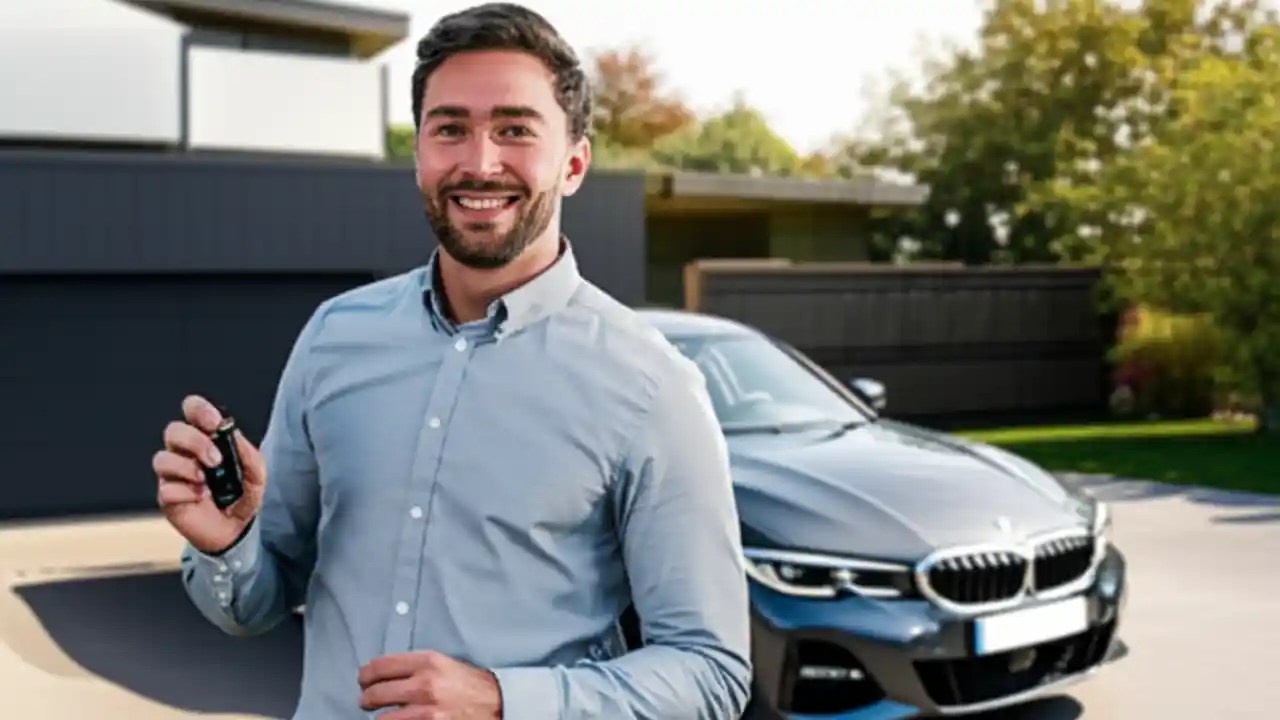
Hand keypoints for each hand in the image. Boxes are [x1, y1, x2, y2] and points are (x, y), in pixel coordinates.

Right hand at [151, 394, 266, 553]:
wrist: (234, 533)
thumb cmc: (241, 499)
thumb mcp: (257, 478)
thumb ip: (250, 457)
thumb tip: (235, 436)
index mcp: (206, 440)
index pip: (192, 411)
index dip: (198, 409)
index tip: (214, 421)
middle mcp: (185, 453)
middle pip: (173, 430)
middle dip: (194, 441)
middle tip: (215, 460)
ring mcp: (173, 475)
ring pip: (162, 458)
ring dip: (186, 467)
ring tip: (204, 481)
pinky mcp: (167, 497)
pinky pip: (166, 488)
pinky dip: (184, 492)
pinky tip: (198, 498)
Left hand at [357, 650, 502, 718]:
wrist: (497, 704)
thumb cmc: (468, 684)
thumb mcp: (443, 664)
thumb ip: (414, 667)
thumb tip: (381, 674)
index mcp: (427, 662)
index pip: (379, 667)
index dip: (365, 675)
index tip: (363, 680)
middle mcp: (425, 685)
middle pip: (375, 693)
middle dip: (367, 698)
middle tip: (367, 701)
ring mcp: (426, 711)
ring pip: (382, 718)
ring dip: (380, 718)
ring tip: (383, 716)